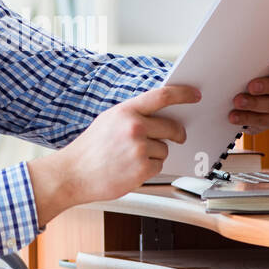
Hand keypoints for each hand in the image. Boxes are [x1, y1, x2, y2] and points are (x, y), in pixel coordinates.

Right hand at [28, 85, 199, 220]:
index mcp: (125, 111)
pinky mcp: (142, 168)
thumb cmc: (89, 149)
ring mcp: (139, 148)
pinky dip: (149, 169)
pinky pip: (159, 166)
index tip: (195, 95)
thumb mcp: (108, 121)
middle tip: (179, 136)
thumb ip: (133, 116)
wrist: (73, 174)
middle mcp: (134, 127)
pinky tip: (132, 169)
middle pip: (172, 127)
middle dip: (177, 133)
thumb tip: (161, 116)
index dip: (183, 94)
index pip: (162, 96)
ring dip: (156, 154)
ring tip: (132, 158)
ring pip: (165, 149)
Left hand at [229, 51, 268, 134]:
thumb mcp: (248, 63)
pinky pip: (267, 121)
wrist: (241, 95)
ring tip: (237, 102)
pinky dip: (249, 118)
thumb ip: (247, 59)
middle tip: (251, 87)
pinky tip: (235, 116)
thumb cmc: (246, 71)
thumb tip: (233, 58)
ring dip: (256, 104)